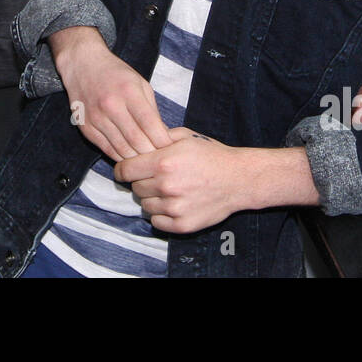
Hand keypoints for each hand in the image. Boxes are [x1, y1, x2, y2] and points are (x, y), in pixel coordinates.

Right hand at [51, 26, 170, 161]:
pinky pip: (107, 149)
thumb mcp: (140, 84)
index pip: (150, 124)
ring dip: (137, 159)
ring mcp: (96, 118)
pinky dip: (121, 157)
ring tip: (148, 163)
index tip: (171, 149)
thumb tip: (163, 136)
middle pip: (136, 140)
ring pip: (121, 149)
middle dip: (152, 154)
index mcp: (128, 92)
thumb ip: (152, 110)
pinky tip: (131, 159)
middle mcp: (111, 105)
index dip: (163, 141)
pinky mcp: (86, 127)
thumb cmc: (116, 74)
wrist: (83, 65)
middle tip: (161, 161)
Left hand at [114, 128, 243, 233]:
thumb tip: (137, 139)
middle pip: (135, 188)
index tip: (126, 170)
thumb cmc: (211, 155)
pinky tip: (173, 204)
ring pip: (145, 205)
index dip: (123, 169)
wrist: (238, 178)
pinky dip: (160, 214)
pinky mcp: (182, 225)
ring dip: (151, 198)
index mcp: (162, 162)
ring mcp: (174, 207)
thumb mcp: (185, 136)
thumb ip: (158, 137)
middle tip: (156, 178)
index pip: (124, 170)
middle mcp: (165, 186)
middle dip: (141, 182)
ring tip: (168, 190)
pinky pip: (156, 222)